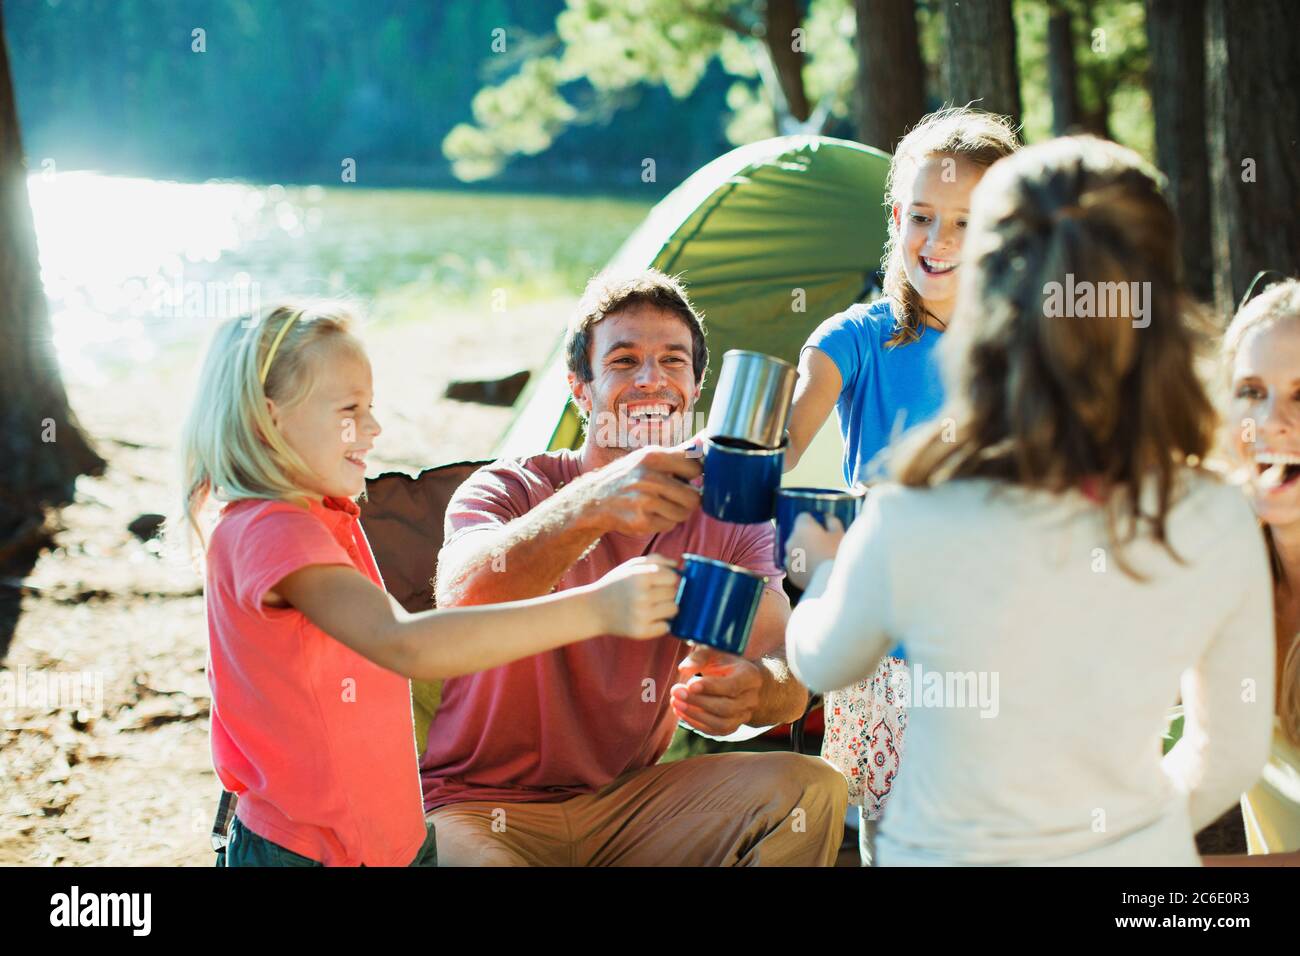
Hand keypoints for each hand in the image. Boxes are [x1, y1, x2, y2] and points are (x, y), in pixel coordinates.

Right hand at [582, 437, 702, 535]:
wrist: (594, 499)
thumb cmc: (628, 476)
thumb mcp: (648, 456)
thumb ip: (679, 452)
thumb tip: (706, 438)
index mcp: (653, 456)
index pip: (695, 467)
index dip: (694, 475)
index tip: (687, 478)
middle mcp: (649, 477)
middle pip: (694, 497)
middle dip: (688, 500)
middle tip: (677, 497)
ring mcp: (645, 501)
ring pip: (684, 514)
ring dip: (677, 513)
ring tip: (662, 505)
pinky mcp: (641, 521)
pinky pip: (669, 525)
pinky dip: (664, 523)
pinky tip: (651, 514)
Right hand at [589, 554, 680, 639]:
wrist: (593, 610)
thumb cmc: (615, 585)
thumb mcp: (630, 566)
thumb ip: (655, 560)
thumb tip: (677, 564)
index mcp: (640, 577)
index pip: (673, 577)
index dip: (668, 579)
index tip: (659, 582)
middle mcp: (641, 596)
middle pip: (674, 593)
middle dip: (666, 593)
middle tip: (651, 595)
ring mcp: (641, 615)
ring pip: (674, 610)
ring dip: (667, 608)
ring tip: (652, 606)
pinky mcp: (641, 632)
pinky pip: (666, 627)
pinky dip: (661, 624)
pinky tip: (649, 619)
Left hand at [670, 643, 763, 735]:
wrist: (742, 682)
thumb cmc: (725, 664)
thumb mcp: (715, 653)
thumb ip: (699, 658)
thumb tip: (683, 669)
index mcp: (750, 677)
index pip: (732, 686)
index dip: (710, 687)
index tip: (689, 684)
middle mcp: (751, 699)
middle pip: (726, 707)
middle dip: (698, 701)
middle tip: (676, 692)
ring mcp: (744, 716)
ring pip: (721, 723)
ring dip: (695, 715)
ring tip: (675, 702)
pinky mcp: (733, 727)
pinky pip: (715, 731)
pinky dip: (696, 723)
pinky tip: (680, 711)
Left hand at [784, 512, 844, 590]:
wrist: (833, 584)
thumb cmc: (838, 555)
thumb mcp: (840, 534)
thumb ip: (832, 522)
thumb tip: (827, 518)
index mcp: (802, 528)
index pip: (803, 517)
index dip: (813, 521)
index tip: (821, 527)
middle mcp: (791, 541)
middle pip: (798, 534)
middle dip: (807, 537)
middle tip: (823, 545)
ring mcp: (789, 558)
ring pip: (795, 550)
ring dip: (803, 551)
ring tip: (819, 559)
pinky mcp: (790, 573)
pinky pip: (796, 565)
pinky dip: (802, 566)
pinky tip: (815, 570)